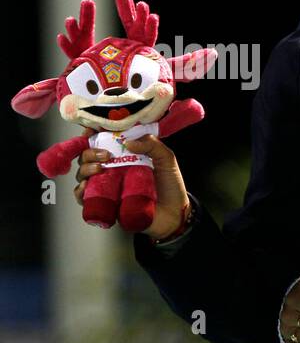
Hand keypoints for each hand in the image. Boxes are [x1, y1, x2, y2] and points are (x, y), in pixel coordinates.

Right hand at [73, 131, 189, 239]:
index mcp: (123, 156)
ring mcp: (107, 186)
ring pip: (83, 174)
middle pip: (87, 157)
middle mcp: (112, 170)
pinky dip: (80, 191)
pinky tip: (86, 186)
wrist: (176, 213)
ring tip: (99, 169)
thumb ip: (152, 145)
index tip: (91, 130)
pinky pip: (85, 198)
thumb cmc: (170, 186)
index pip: (100, 142)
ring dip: (85, 169)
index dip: (91, 135)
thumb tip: (128, 142)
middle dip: (90, 152)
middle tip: (106, 155)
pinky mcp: (106, 204)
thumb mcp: (166, 160)